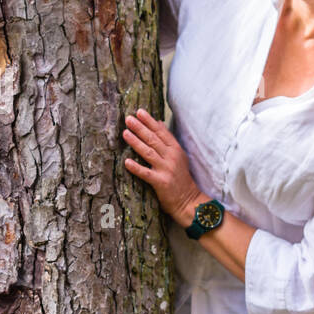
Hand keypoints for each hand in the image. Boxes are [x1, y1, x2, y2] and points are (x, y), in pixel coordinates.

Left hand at [123, 108, 204, 225]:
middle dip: (140, 128)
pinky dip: (136, 167)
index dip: (150, 121)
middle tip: (128, 119)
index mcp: (176, 150)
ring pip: (148, 152)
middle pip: (153, 139)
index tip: (139, 112)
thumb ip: (168, 140)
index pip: (161, 132)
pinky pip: (146, 174)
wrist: (188, 201)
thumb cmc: (181, 178)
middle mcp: (172, 157)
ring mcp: (166, 169)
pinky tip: (126, 162)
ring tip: (125, 133)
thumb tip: (158, 122)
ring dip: (136, 142)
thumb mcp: (178, 155)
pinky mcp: (161, 182)